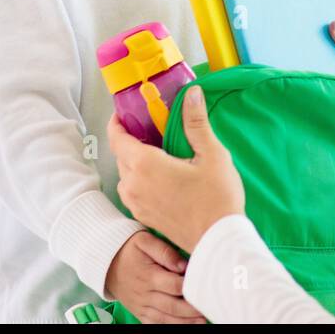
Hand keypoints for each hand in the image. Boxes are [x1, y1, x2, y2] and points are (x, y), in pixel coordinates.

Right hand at [104, 231, 204, 323]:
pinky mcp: (140, 312)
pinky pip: (155, 324)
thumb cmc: (129, 249)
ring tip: (203, 321)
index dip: (191, 287)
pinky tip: (185, 325)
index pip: (175, 286)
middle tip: (209, 309)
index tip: (206, 287)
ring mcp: (142, 305)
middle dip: (193, 310)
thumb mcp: (144, 240)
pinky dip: (170, 326)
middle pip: (173, 306)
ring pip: (166, 318)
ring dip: (185, 322)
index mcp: (149, 276)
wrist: (106, 263)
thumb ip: (165, 251)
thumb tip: (183, 265)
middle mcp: (146, 294)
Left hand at [109, 87, 244, 254]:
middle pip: (121, 155)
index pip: (117, 138)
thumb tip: (192, 93)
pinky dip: (140, 179)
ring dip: (135, 161)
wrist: (217, 240)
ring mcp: (136, 203)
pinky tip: (162, 177)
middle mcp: (133, 184)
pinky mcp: (143, 216)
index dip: (117, 122)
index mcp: (144, 165)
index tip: (124, 112)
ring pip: (126, 174)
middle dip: (131, 139)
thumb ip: (196, 122)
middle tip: (150, 128)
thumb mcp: (211, 154)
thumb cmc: (216, 197)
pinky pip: (133, 191)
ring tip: (158, 153)